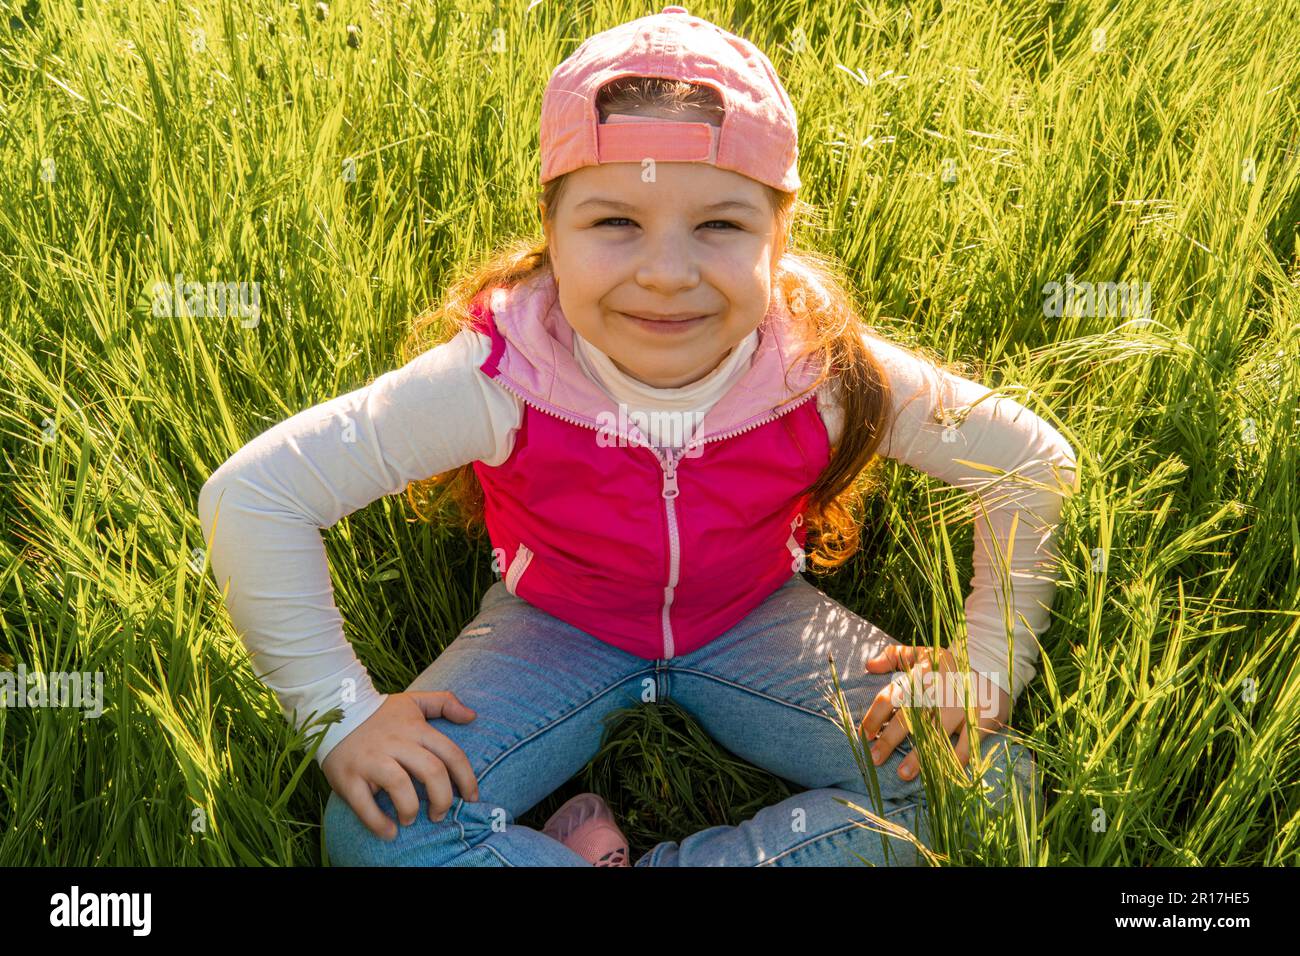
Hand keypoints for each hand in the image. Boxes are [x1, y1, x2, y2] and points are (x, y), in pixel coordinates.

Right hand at [322, 691, 480, 840]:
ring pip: (400, 786)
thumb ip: (444, 703)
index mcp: (415, 729)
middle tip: (440, 814)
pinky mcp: (348, 776)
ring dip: (411, 810)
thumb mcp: (413, 701)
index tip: (471, 797)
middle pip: (431, 771)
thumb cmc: (379, 713)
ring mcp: (371, 760)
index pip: (451, 754)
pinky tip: (390, 831)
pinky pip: (365, 805)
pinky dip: (379, 823)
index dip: (467, 778)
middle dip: (443, 799)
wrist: (333, 711)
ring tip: (411, 819)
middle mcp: (396, 743)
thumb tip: (472, 715)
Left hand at [859, 644, 1011, 781]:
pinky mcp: (981, 719)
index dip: (876, 716)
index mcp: (921, 675)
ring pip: (935, 735)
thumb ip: (893, 657)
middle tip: (875, 759)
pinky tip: (942, 775)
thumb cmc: (949, 664)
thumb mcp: (922, 654)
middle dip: (890, 740)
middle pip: (909, 719)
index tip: (865, 735)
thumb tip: (868, 665)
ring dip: (919, 757)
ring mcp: (961, 706)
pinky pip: (967, 745)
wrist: (992, 664)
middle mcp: (938, 691)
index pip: (892, 696)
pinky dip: (955, 761)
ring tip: (903, 774)